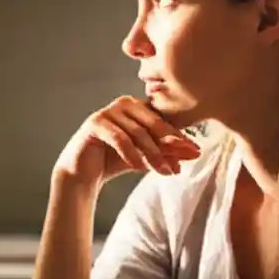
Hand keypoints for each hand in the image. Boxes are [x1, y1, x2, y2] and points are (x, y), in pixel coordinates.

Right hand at [53, 96, 201, 188]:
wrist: (82, 174)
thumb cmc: (113, 161)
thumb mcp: (144, 157)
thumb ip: (164, 153)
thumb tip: (191, 155)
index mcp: (137, 107)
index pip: (162, 120)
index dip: (179, 136)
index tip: (195, 151)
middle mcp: (124, 104)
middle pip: (153, 124)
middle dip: (171, 143)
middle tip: (187, 157)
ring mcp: (108, 112)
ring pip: (138, 133)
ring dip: (153, 154)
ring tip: (165, 172)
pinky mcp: (95, 123)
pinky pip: (119, 138)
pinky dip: (132, 153)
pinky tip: (140, 167)